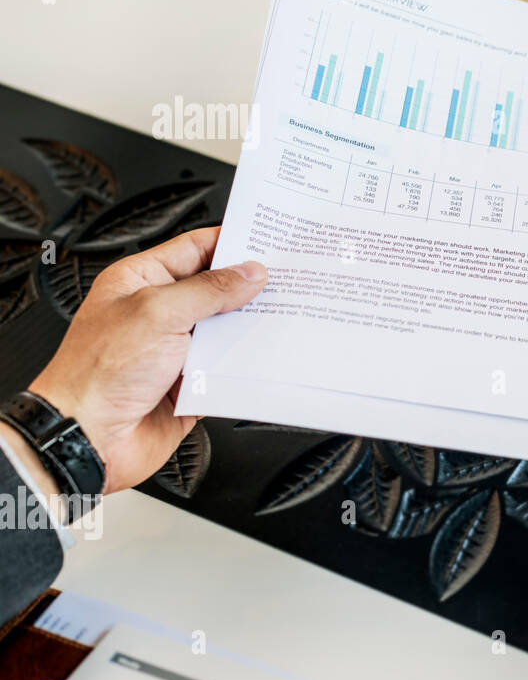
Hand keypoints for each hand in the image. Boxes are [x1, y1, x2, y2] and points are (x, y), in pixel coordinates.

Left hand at [28, 226, 265, 492]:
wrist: (88, 438)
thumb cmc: (96, 374)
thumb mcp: (158, 313)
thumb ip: (209, 290)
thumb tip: (248, 273)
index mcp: (141, 282)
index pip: (195, 249)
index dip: (231, 243)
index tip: (267, 241)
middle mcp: (158, 313)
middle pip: (217, 290)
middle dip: (250, 287)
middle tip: (287, 279)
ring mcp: (175, 349)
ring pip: (228, 330)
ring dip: (251, 327)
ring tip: (283, 316)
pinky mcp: (191, 383)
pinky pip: (228, 368)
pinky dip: (246, 365)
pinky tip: (264, 357)